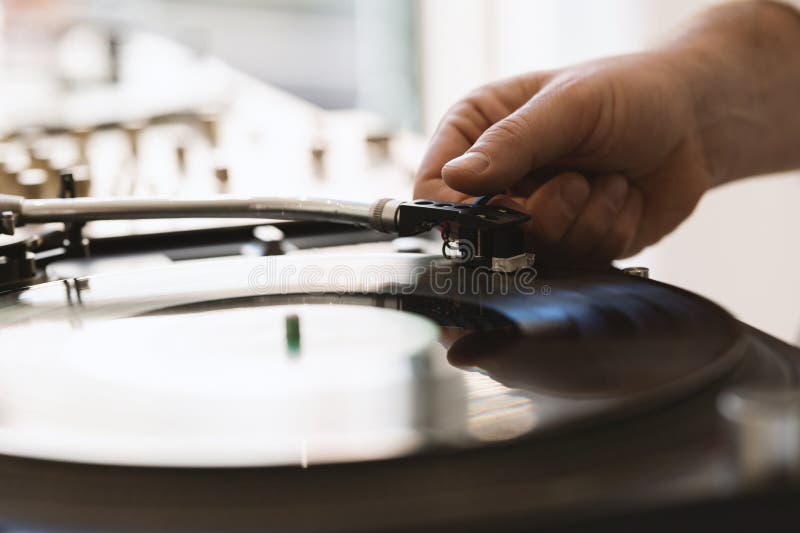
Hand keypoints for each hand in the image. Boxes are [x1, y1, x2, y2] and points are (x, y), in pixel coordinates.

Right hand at [414, 52, 712, 263]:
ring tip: (607, 179)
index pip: (435, 188)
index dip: (459, 209)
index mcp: (479, 134)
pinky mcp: (573, 243)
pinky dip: (608, 230)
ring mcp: (537, 215)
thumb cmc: (629, 93)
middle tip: (576, 178)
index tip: (500, 204)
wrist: (694, 121)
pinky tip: (621, 197)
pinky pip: (578, 261)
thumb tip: (458, 177)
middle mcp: (501, 180)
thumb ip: (512, 142)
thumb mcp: (568, 105)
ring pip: (534, 253)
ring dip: (583, 217)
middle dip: (542, 212)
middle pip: (484, 234)